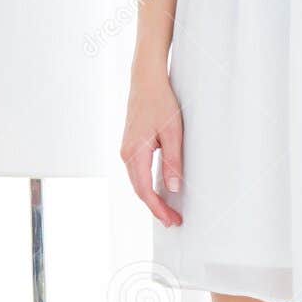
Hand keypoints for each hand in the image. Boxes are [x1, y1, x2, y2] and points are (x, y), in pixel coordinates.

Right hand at [120, 68, 183, 227]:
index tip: (172, 220)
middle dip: (156, 208)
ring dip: (153, 198)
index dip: (158, 208)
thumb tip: (173, 188)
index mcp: (135, 152)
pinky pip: (139, 172)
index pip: (145, 190)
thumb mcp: (174, 133)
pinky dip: (149, 185)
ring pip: (138, 182)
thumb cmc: (160, 102)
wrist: (147, 79)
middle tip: (174, 221)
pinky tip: (161, 191)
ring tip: (169, 210)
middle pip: (140, 190)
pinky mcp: (132, 145)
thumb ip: (173, 162)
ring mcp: (127, 149)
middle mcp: (127, 153)